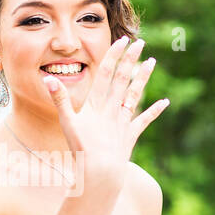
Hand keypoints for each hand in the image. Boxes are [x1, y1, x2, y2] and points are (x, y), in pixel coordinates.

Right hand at [41, 35, 167, 195]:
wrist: (100, 173)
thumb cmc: (81, 150)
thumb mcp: (67, 123)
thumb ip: (60, 99)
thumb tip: (48, 78)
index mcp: (96, 105)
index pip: (106, 74)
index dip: (114, 56)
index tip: (122, 41)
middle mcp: (112, 109)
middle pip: (122, 79)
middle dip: (131, 60)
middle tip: (140, 42)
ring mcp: (123, 122)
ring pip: (134, 95)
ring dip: (143, 77)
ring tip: (152, 61)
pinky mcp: (130, 135)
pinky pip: (144, 120)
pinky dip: (154, 111)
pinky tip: (165, 102)